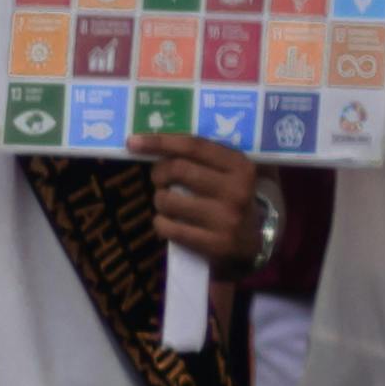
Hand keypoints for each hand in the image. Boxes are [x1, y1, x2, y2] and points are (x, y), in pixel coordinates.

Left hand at [135, 129, 264, 268]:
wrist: (251, 244)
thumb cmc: (229, 200)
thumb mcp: (228, 174)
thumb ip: (200, 157)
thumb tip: (150, 142)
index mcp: (240, 166)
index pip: (194, 145)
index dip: (160, 141)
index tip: (133, 142)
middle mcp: (236, 190)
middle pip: (177, 170)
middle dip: (159, 174)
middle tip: (160, 180)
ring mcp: (227, 219)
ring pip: (168, 200)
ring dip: (159, 200)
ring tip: (169, 203)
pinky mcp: (215, 244)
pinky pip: (168, 227)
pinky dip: (161, 223)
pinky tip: (169, 223)